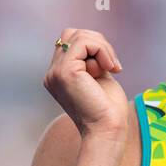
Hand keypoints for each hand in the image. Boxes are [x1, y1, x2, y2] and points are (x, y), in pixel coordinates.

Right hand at [43, 28, 128, 143]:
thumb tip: (95, 40)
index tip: (111, 66)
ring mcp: (56, 72)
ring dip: (102, 47)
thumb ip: (92, 59)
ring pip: (78, 35)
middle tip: (113, 65)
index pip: (70, 42)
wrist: (108, 131)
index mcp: (58, 76)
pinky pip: (84, 42)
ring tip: (112, 67)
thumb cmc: (108, 110)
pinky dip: (102, 50)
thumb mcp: (99, 77)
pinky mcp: (65, 71)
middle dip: (98, 43)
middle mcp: (52, 73)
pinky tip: (110, 68)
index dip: (94, 47)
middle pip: (72, 34)